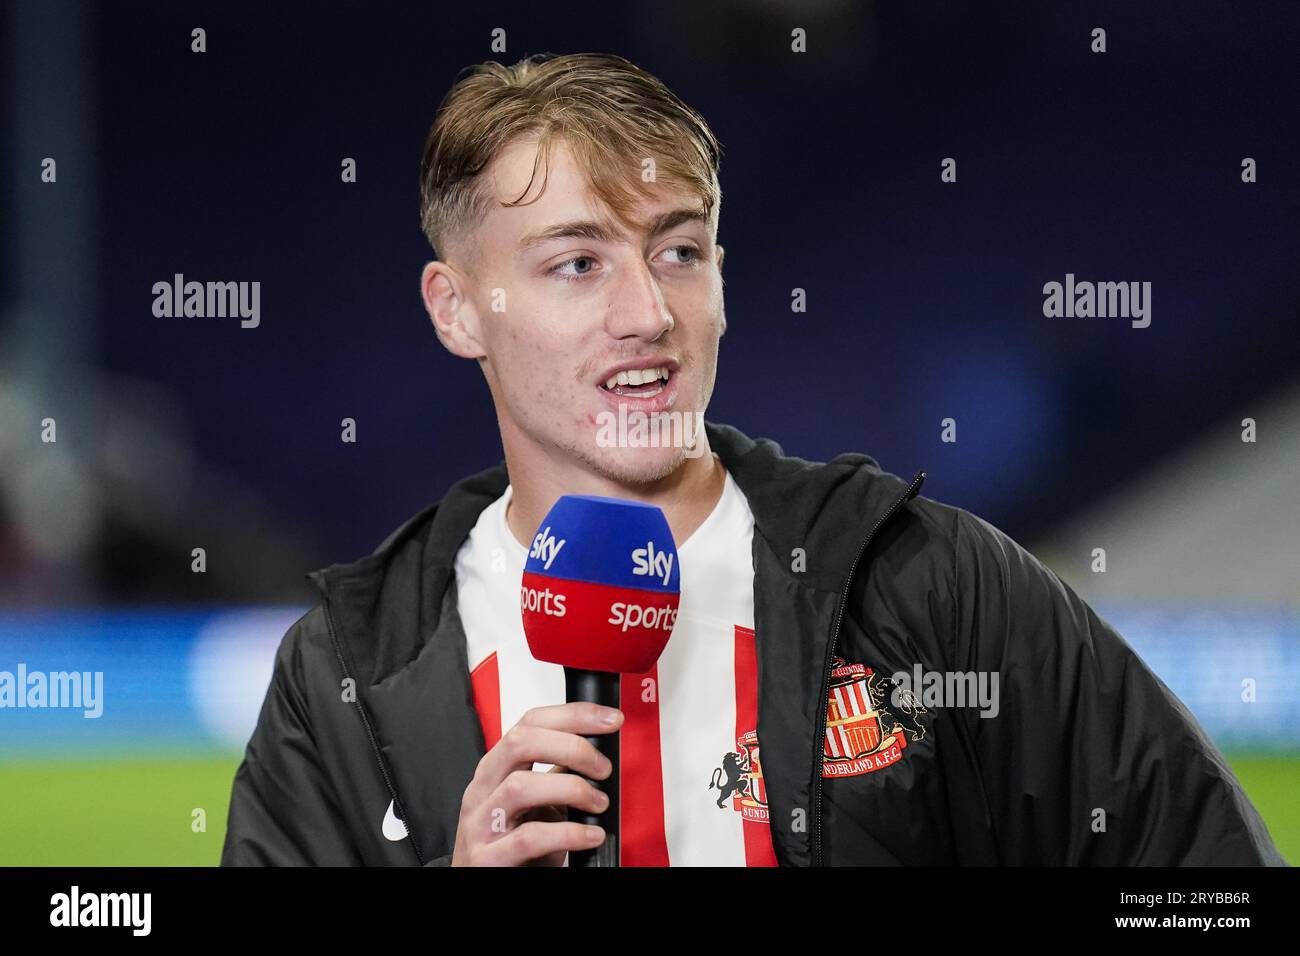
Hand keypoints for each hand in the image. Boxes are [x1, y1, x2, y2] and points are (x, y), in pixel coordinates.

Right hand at [450, 701, 622, 865]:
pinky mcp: (488, 858)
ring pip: (521, 786)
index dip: (573, 715)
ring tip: (598, 804)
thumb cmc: (512, 849)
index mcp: (496, 769)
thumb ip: (555, 777)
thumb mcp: (533, 805)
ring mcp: (481, 824)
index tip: (609, 719)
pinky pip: (529, 837)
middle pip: (520, 742)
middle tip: (602, 767)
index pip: (530, 722)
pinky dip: (568, 833)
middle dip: (572, 746)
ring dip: (571, 789)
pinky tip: (589, 836)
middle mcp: (483, 790)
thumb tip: (597, 754)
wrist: (483, 887)